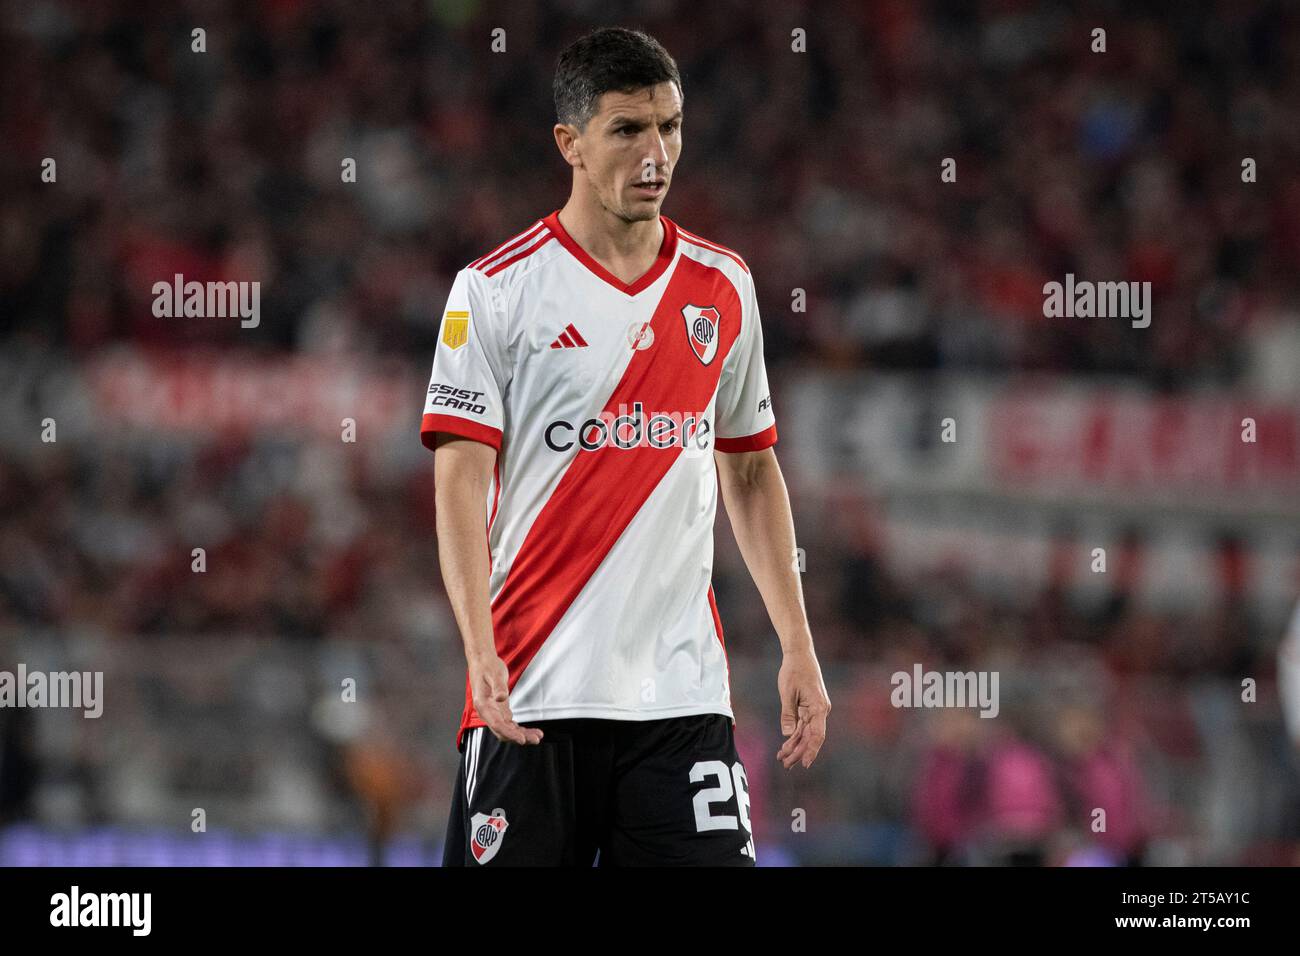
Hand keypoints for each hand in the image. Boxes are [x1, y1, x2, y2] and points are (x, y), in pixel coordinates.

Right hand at [468, 653, 542, 744]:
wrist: (482, 661)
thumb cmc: (487, 666)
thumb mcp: (494, 673)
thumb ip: (498, 686)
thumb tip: (501, 699)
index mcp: (483, 705)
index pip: (497, 725)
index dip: (510, 733)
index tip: (521, 739)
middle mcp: (487, 712)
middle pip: (502, 731)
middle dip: (518, 737)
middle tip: (536, 739)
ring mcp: (493, 712)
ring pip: (507, 729)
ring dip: (521, 735)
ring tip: (537, 736)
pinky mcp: (499, 710)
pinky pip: (508, 723)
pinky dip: (518, 729)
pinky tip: (529, 732)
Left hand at [776, 646, 829, 768]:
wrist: (799, 654)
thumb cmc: (794, 670)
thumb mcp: (787, 692)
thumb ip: (788, 714)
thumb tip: (788, 735)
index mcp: (819, 707)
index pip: (817, 734)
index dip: (811, 751)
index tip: (804, 763)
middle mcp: (820, 711)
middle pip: (811, 737)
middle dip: (798, 752)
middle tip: (785, 764)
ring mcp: (816, 710)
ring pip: (806, 733)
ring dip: (795, 746)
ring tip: (783, 759)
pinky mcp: (810, 708)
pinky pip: (803, 726)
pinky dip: (795, 736)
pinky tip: (786, 746)